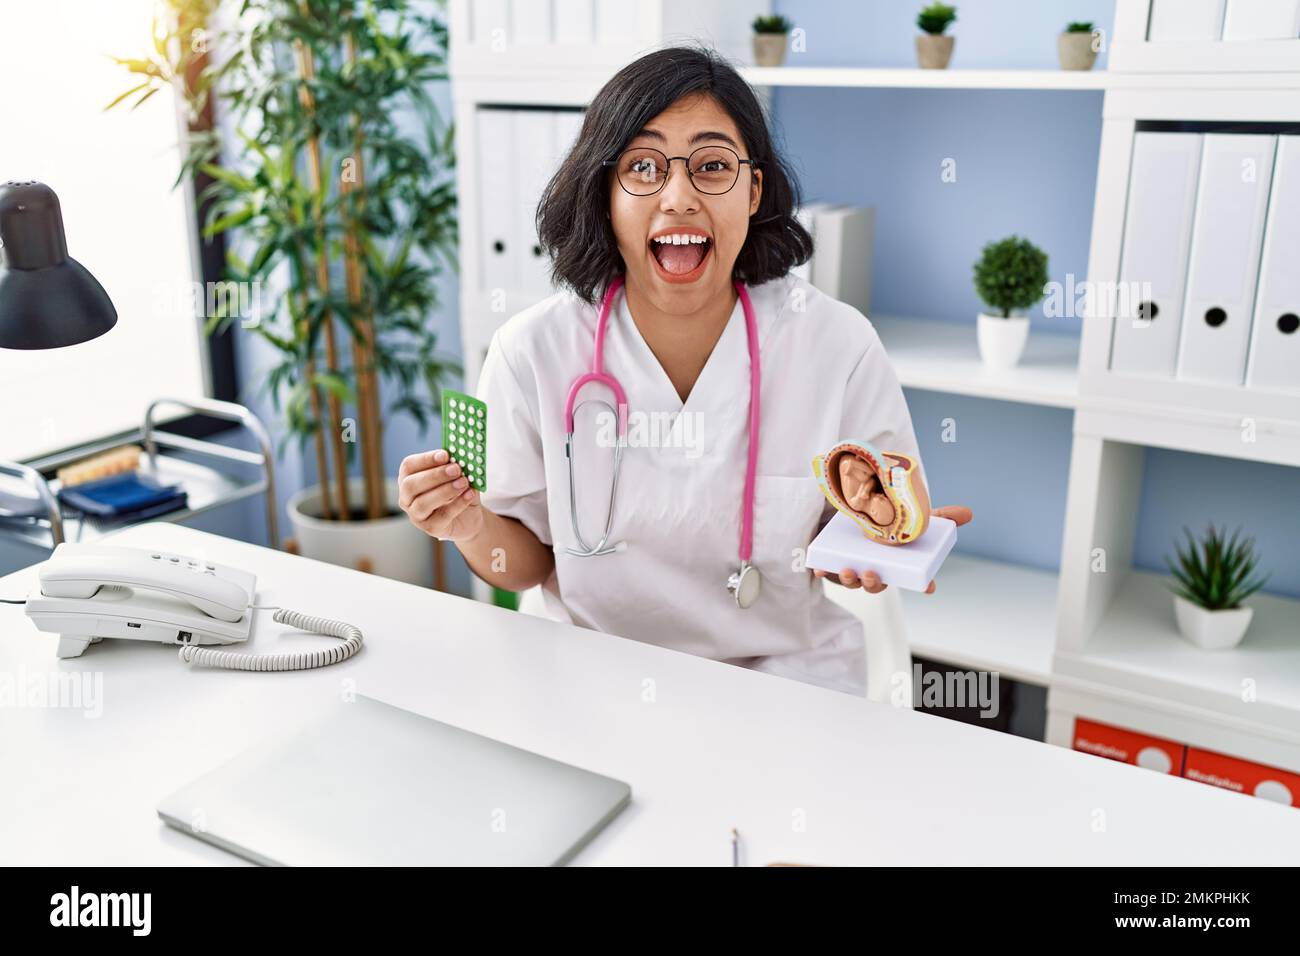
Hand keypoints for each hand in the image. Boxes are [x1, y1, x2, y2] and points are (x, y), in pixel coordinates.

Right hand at [398, 449, 483, 541]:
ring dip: (445, 491)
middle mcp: (407, 497)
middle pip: (410, 485)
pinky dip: (458, 504)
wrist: (468, 517)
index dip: (425, 459)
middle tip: (456, 469)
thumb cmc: (458, 492)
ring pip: (423, 503)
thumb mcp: (458, 475)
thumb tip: (462, 455)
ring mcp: (416, 515)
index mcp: (409, 478)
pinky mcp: (430, 528)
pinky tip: (469, 494)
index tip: (445, 454)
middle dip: (434, 475)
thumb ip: (456, 466)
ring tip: (463, 482)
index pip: (408, 466)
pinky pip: (442, 516)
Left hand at [814, 504, 972, 595]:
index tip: (929, 586)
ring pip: (853, 580)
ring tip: (848, 570)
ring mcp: (855, 568)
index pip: (915, 580)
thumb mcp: (914, 517)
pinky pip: (829, 570)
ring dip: (850, 579)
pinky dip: (824, 570)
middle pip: (877, 584)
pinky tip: (819, 568)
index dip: (924, 584)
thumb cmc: (890, 523)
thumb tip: (968, 513)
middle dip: (874, 583)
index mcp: (898, 565)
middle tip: (872, 574)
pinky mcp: (836, 561)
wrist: (857, 513)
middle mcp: (877, 570)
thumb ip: (939, 516)